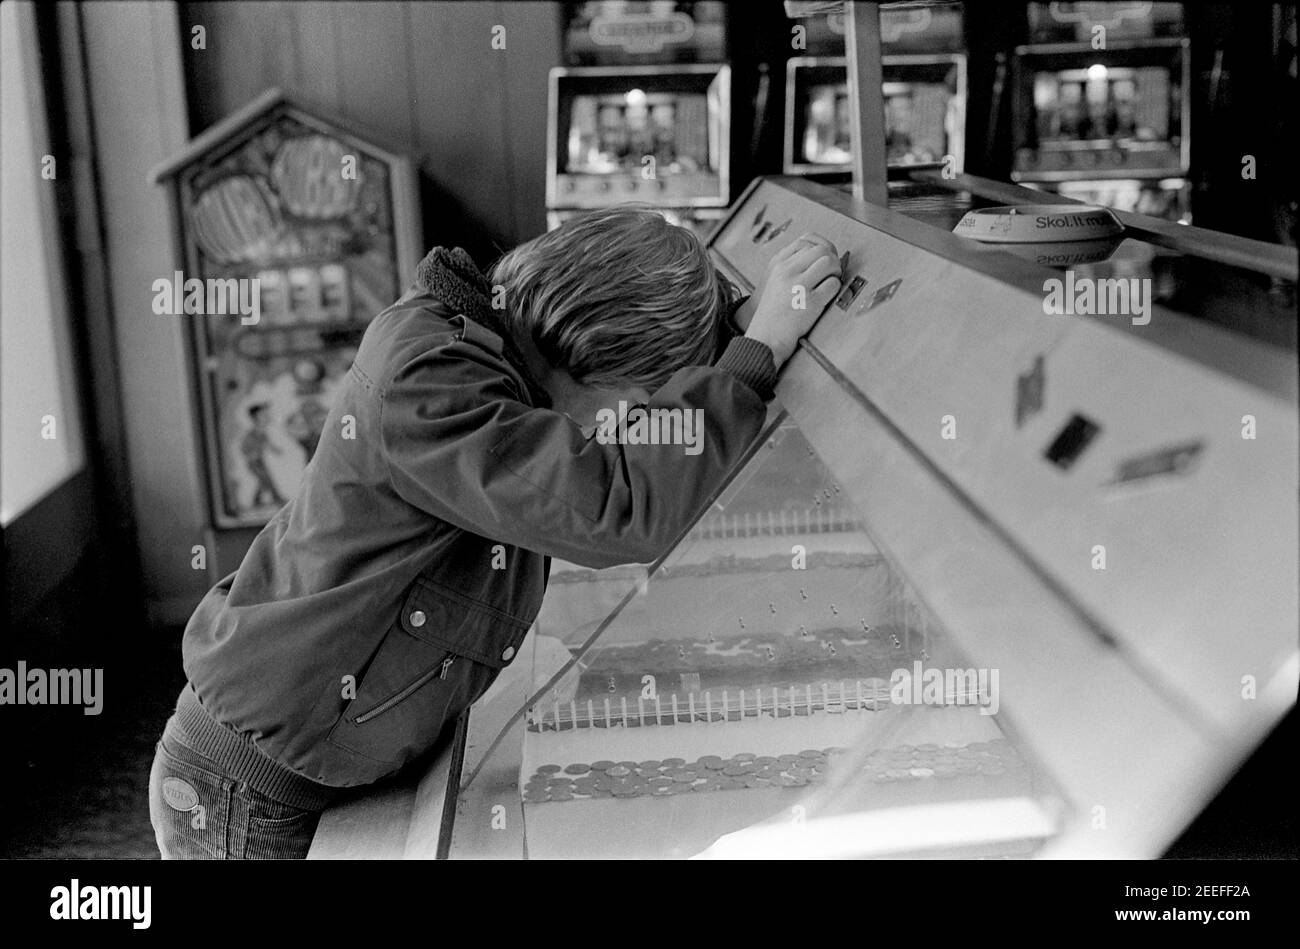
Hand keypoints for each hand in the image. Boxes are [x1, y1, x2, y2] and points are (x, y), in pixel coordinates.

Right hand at [743, 233, 841, 366]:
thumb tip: (821, 253)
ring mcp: (799, 286)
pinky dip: (835, 290)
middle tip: (832, 273)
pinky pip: (834, 284)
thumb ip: (791, 267)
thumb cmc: (774, 312)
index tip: (822, 261)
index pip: (805, 241)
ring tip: (830, 283)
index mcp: (778, 265)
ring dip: (836, 272)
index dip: (820, 248)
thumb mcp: (775, 282)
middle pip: (821, 250)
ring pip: (829, 262)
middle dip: (832, 260)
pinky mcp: (811, 301)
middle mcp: (788, 271)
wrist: (766, 338)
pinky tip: (827, 297)